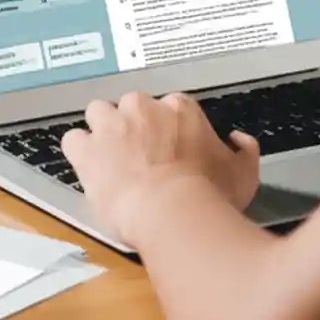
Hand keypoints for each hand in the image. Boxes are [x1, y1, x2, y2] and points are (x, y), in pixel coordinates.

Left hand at [61, 92, 260, 245]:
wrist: (172, 213)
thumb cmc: (209, 195)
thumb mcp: (244, 173)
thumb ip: (245, 151)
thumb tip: (240, 141)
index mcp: (180, 108)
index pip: (170, 108)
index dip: (168, 130)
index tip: (170, 150)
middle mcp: (143, 108)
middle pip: (132, 107)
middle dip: (134, 127)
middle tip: (141, 155)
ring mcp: (111, 126)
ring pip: (99, 114)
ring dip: (103, 131)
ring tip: (110, 157)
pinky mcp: (87, 149)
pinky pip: (74, 140)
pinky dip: (80, 152)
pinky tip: (89, 167)